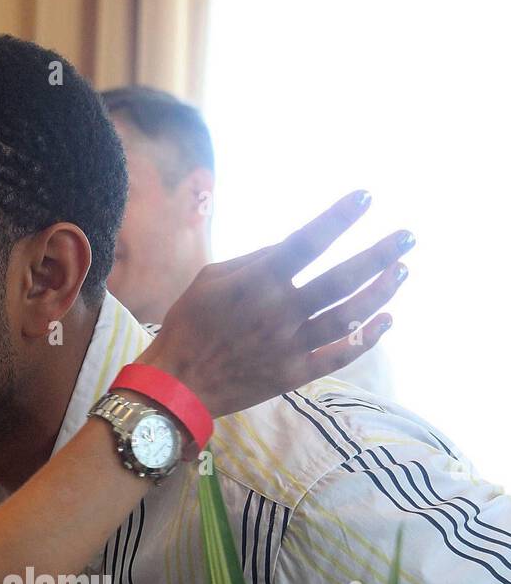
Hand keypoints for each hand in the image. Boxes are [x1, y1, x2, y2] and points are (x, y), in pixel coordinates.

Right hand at [140, 190, 411, 417]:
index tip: (366, 197)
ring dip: (380, 292)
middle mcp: (280, 311)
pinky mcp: (294, 374)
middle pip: (342, 279)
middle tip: (407, 236)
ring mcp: (290, 345)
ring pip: (348, 316)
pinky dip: (367, 338)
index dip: (339, 218)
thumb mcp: (210, 279)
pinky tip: (387, 320)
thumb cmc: (188, 325)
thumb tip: (293, 245)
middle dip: (378, 255)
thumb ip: (254, 260)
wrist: (177, 386)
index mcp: (258, 282)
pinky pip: (339, 356)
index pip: (308, 241)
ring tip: (402, 271)